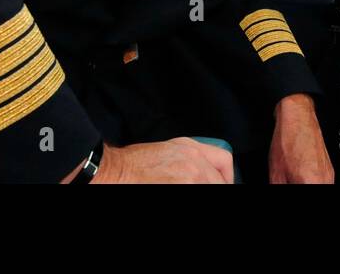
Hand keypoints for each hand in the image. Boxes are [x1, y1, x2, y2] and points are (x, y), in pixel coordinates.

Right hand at [70, 138, 233, 183]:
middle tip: (203, 189)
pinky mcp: (181, 187)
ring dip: (203, 190)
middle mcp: (195, 162)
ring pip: (211, 186)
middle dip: (215, 187)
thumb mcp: (169, 150)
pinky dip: (193, 191)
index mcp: (192, 148)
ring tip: (180, 187)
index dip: (226, 178)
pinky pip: (198, 190)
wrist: (114, 172)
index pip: (225, 161)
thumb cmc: (133, 164)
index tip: (222, 184)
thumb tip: (202, 177)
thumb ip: (191, 160)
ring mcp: (189, 178)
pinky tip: (176, 189)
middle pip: (220, 181)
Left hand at [268, 94, 333, 183]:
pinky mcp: (329, 170)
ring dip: (307, 187)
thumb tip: (280, 190)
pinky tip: (300, 180)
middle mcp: (325, 181)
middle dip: (299, 188)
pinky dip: (311, 184)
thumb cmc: (288, 141)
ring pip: (321, 188)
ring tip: (294, 181)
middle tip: (290, 184)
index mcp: (312, 183)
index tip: (287, 187)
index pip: (306, 197)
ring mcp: (330, 176)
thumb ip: (279, 188)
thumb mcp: (276, 175)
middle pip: (317, 192)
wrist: (298, 119)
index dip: (293, 188)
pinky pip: (323, 184)